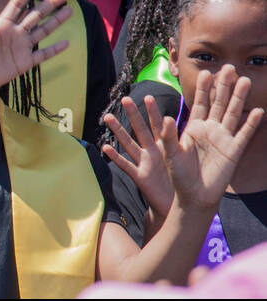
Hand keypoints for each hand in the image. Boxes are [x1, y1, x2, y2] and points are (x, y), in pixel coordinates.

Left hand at [0, 0, 72, 97]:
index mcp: (1, 25)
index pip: (17, 5)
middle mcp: (14, 33)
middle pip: (35, 15)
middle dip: (49, 4)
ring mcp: (21, 47)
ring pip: (42, 31)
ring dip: (56, 21)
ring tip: (69, 10)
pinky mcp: (24, 63)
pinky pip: (42, 55)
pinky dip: (54, 50)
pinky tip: (66, 43)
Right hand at [102, 95, 176, 220]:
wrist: (180, 204)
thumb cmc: (185, 182)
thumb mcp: (186, 161)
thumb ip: (187, 144)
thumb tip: (194, 129)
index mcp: (164, 147)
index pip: (158, 125)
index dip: (153, 112)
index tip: (148, 96)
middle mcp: (152, 152)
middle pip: (141, 130)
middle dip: (133, 115)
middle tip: (126, 99)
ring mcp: (144, 163)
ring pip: (129, 143)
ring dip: (118, 131)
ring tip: (108, 117)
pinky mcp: (140, 177)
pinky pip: (126, 165)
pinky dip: (116, 157)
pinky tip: (106, 148)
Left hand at [167, 66, 262, 212]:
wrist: (195, 196)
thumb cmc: (180, 175)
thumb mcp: (170, 154)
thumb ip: (167, 137)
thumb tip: (165, 118)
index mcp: (193, 128)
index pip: (200, 103)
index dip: (204, 88)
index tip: (207, 71)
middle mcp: (210, 130)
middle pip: (218, 103)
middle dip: (223, 86)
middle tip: (229, 67)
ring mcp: (223, 139)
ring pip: (232, 114)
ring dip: (238, 98)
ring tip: (244, 81)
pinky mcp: (234, 151)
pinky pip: (244, 134)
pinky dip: (251, 123)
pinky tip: (258, 111)